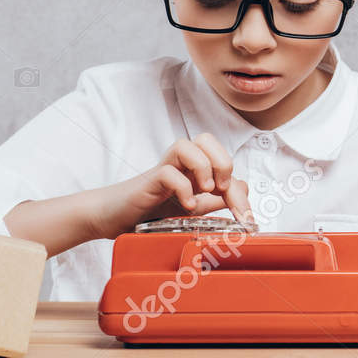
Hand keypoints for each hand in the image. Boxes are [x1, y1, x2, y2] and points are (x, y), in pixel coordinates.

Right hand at [91, 132, 254, 238]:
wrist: (113, 218)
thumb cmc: (149, 210)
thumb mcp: (190, 209)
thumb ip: (214, 201)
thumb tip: (241, 193)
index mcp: (192, 169)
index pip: (223, 162)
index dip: (239, 190)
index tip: (245, 217)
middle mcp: (179, 165)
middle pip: (206, 139)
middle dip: (223, 163)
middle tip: (221, 190)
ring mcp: (164, 169)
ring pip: (187, 145)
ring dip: (204, 168)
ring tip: (205, 192)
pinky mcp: (149, 180)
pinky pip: (169, 172)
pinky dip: (183, 188)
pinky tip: (186, 206)